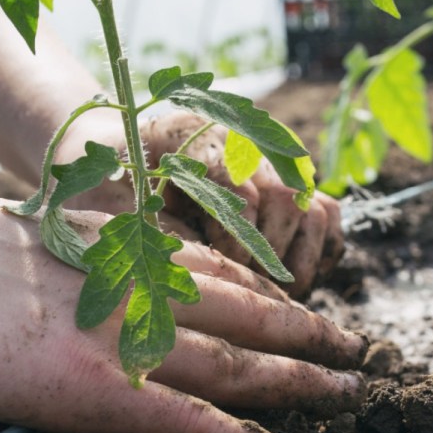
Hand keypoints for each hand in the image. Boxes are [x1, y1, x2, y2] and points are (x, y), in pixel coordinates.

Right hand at [0, 192, 366, 432]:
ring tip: (350, 398)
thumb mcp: (27, 236)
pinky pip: (194, 426)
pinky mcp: (97, 391)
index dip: (271, 298)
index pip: (218, 275)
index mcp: (119, 252)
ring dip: (302, 386)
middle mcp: (137, 289)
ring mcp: (123, 339)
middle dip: (309, 339)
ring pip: (240, 367)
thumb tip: (96, 284)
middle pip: (249, 317)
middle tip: (358, 358)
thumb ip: (78, 260)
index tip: (306, 313)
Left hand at [62, 111, 344, 298]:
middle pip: (284, 200)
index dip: (234, 243)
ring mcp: (271, 157)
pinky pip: (327, 213)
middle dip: (268, 257)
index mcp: (195, 134)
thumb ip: (144, 233)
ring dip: (299, 260)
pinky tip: (290, 282)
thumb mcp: (111, 203)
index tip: (218, 274)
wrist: (115, 147)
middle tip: (248, 296)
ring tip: (272, 297)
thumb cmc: (105, 181)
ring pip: (314, 206)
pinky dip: (320, 251)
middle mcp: (243, 138)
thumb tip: (188, 283)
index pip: (240, 193)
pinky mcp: (288, 179)